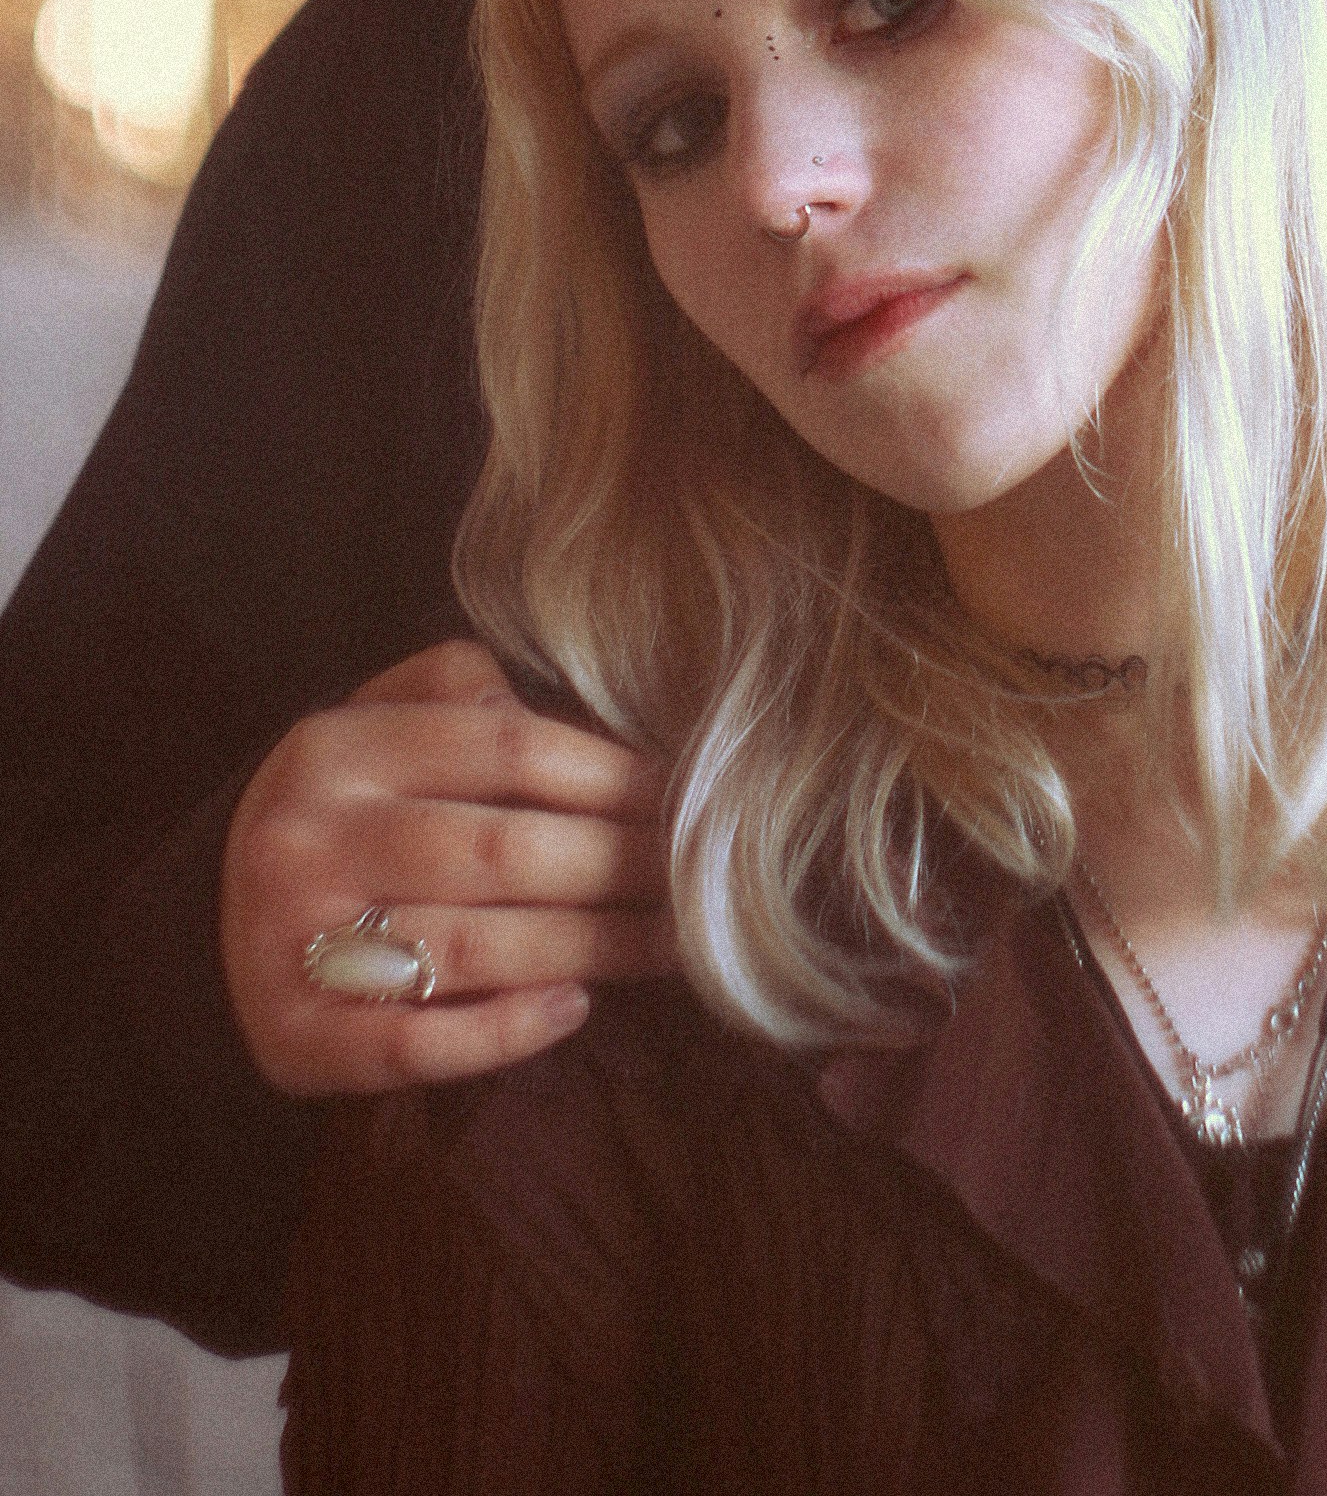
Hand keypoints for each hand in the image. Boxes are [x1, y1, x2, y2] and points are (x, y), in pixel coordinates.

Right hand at [221, 639, 677, 1095]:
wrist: (213, 913)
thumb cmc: (353, 806)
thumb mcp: (387, 718)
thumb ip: (471, 695)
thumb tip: (591, 721)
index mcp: (338, 747)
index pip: (506, 748)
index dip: (611, 773)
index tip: (686, 796)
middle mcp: (307, 839)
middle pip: (501, 851)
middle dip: (617, 866)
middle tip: (698, 879)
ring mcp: (290, 946)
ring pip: (471, 948)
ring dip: (591, 948)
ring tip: (671, 944)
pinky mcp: (292, 1042)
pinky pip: (416, 1046)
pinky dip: (504, 1031)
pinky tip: (576, 1008)